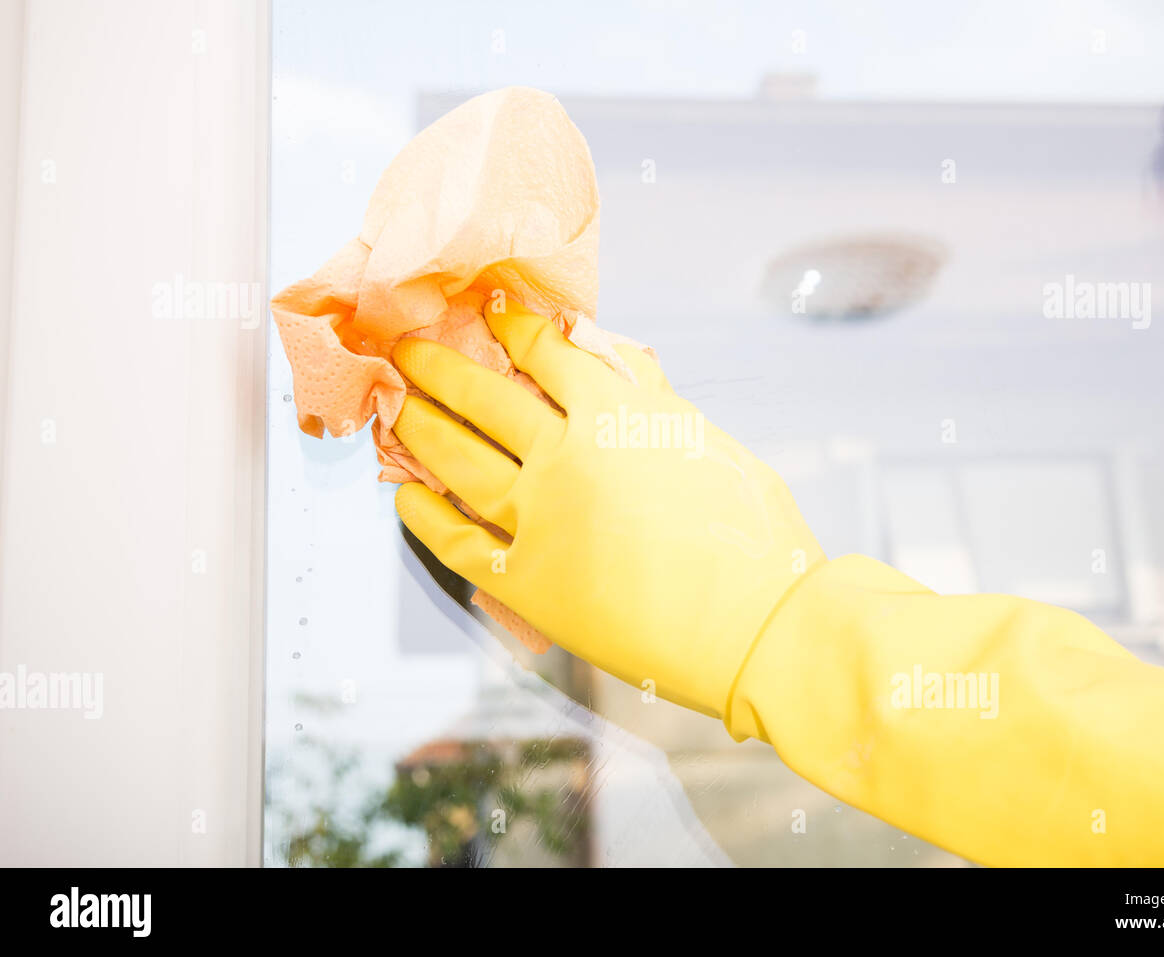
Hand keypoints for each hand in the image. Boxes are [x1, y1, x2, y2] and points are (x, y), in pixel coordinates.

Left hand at [392, 302, 824, 718]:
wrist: (755, 627)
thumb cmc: (752, 535)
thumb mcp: (710, 444)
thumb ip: (653, 398)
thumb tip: (611, 356)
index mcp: (615, 415)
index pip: (547, 354)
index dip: (514, 328)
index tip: (492, 314)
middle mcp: (564, 458)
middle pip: (484, 399)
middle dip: (439, 369)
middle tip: (407, 351)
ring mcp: (538, 520)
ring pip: (459, 461)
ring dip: (421, 429)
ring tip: (398, 409)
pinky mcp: (526, 582)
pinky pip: (459, 542)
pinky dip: (426, 518)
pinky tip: (406, 497)